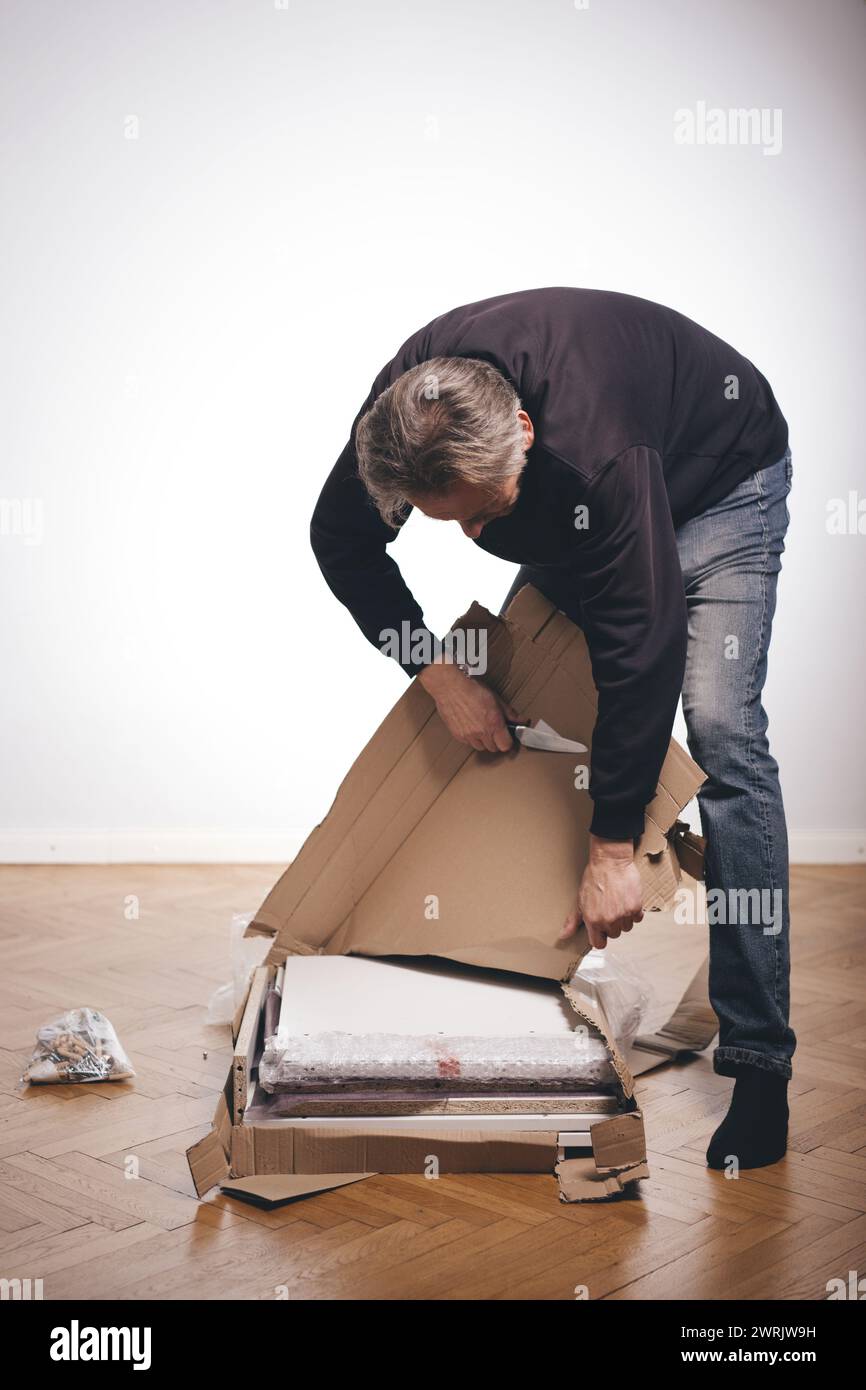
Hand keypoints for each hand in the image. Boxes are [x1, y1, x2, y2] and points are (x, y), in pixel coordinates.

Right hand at [418, 661, 518, 752]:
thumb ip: (510, 713)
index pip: (505, 746)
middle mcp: (481, 732)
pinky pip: (468, 743)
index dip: (507, 741)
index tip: (507, 736)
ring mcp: (468, 735)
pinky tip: (471, 726)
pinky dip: (471, 738)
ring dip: (483, 740)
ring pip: (480, 747)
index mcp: (494, 723)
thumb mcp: (496, 699)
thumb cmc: (471, 689)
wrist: (451, 687)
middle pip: (493, 748)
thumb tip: (521, 720)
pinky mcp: (457, 735)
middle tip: (494, 729)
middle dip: (495, 740)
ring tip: (481, 727)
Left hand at [560, 834, 643, 949]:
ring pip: (626, 927)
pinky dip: (634, 911)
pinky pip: (637, 918)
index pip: (599, 944)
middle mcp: (609, 920)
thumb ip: (572, 921)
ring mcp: (623, 915)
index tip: (601, 929)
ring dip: (623, 919)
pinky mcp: (636, 907)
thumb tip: (563, 936)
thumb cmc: (594, 878)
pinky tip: (626, 900)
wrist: (610, 861)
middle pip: (614, 935)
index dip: (600, 937)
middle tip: (608, 908)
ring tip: (617, 902)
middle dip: (611, 925)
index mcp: (593, 921)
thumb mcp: (580, 900)